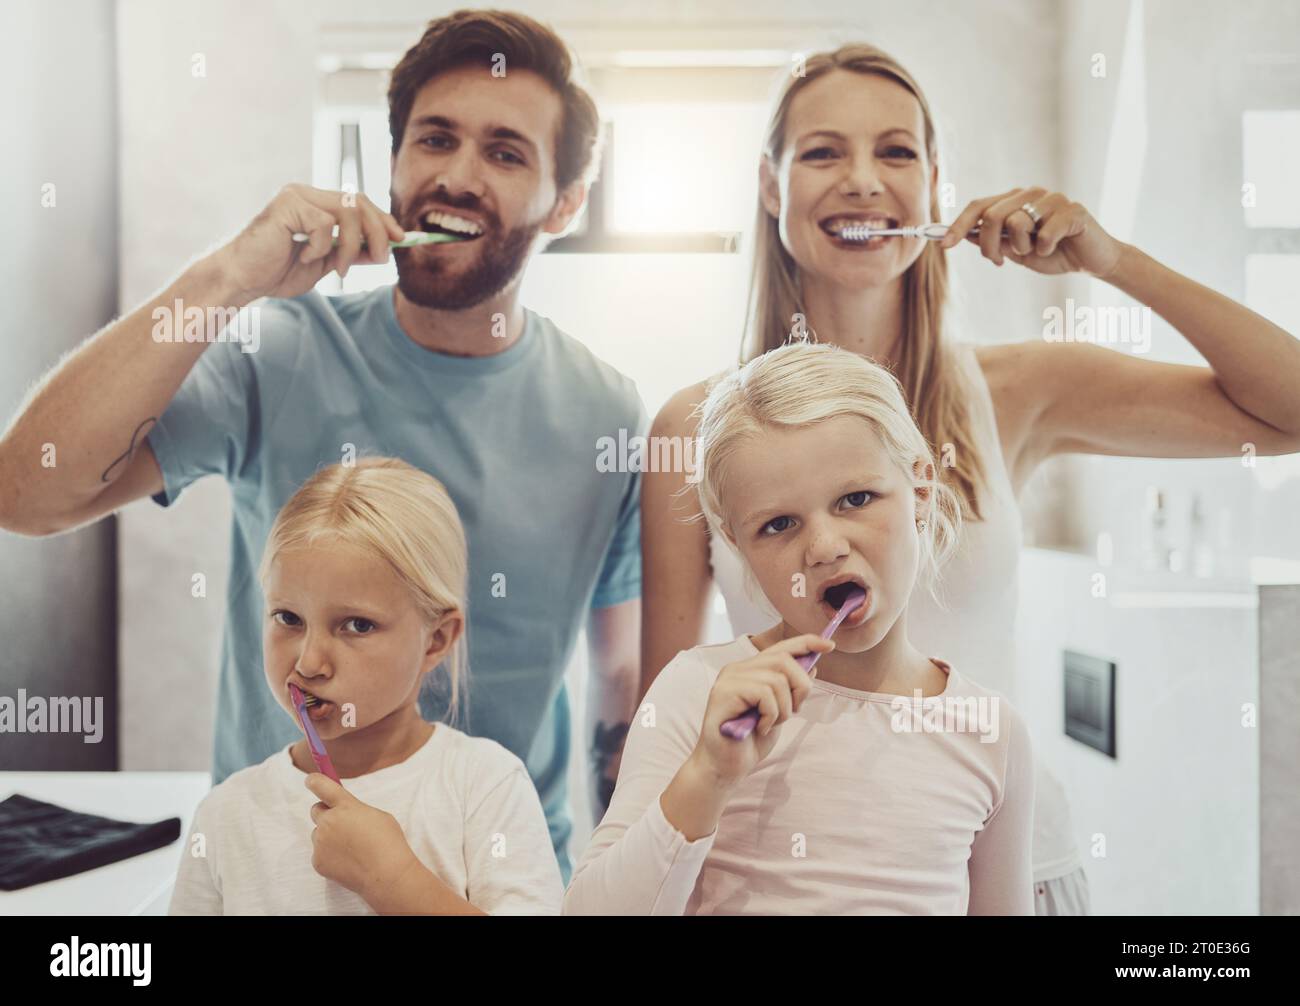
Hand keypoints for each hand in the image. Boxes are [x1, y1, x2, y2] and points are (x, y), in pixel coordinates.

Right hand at [209, 184, 405, 302]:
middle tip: (381, 258)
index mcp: (315, 203)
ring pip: (348, 212)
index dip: (383, 219)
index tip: (400, 239)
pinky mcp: (288, 204)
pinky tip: (304, 255)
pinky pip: (326, 224)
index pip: (359, 202)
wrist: (243, 280)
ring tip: (339, 269)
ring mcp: (296, 195)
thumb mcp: (325, 264)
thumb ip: (351, 253)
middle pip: (359, 202)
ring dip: (352, 246)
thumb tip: (383, 249)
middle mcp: (306, 193)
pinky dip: (322, 247)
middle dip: (378, 232)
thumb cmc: (276, 272)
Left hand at [305, 773, 422, 907]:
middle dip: (326, 813)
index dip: (314, 781)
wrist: (386, 874)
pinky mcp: (318, 861)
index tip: (310, 780)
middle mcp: (329, 821)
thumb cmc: (388, 842)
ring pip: (318, 834)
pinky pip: (320, 853)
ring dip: (329, 836)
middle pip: (316, 810)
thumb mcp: (376, 815)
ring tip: (351, 848)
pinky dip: (330, 855)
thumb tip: (345, 812)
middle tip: (341, 824)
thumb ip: (356, 810)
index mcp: (346, 806)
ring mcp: (321, 842)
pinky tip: (347, 861)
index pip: (322, 786)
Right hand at [691, 634, 830, 785]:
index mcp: (750, 670)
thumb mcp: (778, 712)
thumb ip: (789, 690)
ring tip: (770, 723)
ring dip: (784, 708)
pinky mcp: (724, 692)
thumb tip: (812, 667)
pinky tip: (760, 727)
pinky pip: (764, 693)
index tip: (829, 645)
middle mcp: (737, 668)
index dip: (807, 643)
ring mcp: (729, 678)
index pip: (781, 647)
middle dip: (800, 687)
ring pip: (777, 679)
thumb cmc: (749, 740)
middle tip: (794, 711)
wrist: (724, 766)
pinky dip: (771, 715)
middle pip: (783, 659)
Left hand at [940, 186, 1124, 277]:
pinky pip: (1045, 233)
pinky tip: (1056, 248)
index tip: (944, 246)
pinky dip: (1046, 249)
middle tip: (999, 260)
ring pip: (1017, 222)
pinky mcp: (1073, 210)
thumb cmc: (1052, 253)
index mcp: (1014, 201)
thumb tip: (963, 236)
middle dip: (989, 245)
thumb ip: (994, 241)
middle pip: (991, 216)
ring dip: (1022, 248)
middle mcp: (1030, 193)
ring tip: (1036, 250)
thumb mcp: (1016, 251)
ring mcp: (1052, 198)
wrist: (1090, 260)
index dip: (958, 225)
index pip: (978, 206)